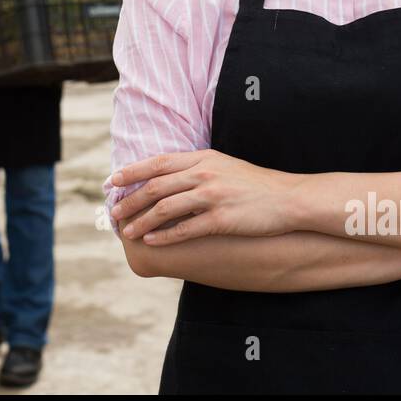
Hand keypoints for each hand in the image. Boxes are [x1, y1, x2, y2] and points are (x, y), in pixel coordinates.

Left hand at [108, 149, 305, 244]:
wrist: (288, 199)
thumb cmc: (253, 184)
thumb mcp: (222, 165)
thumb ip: (195, 166)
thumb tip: (165, 174)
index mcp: (202, 158)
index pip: (157, 162)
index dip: (131, 172)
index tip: (112, 181)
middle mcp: (204, 173)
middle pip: (156, 187)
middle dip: (130, 200)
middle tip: (113, 214)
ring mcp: (212, 196)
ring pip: (165, 209)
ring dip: (141, 222)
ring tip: (127, 232)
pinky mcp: (221, 219)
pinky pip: (185, 229)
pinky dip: (165, 236)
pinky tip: (151, 242)